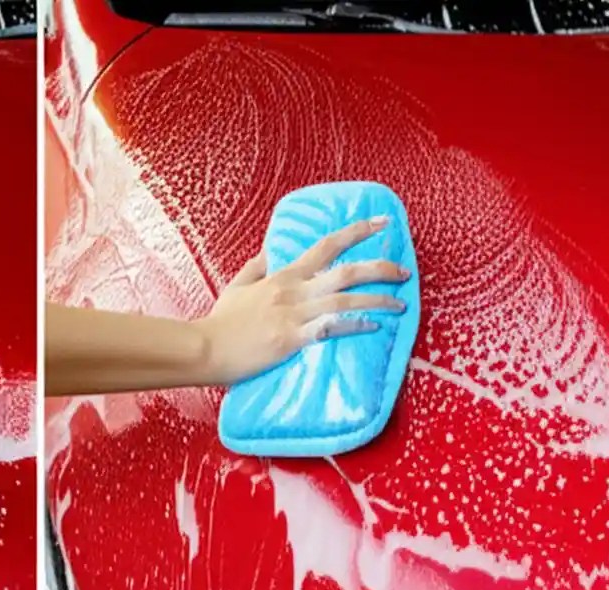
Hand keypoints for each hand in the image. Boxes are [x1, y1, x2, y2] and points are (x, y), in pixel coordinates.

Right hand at [192, 215, 408, 385]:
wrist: (204, 348)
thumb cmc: (220, 322)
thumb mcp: (236, 286)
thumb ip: (255, 268)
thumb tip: (270, 252)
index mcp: (283, 275)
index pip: (327, 246)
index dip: (358, 231)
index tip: (383, 222)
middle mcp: (294, 291)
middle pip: (346, 271)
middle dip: (381, 268)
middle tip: (405, 271)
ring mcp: (293, 315)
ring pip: (345, 299)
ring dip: (379, 300)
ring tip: (400, 304)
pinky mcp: (291, 340)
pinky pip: (331, 328)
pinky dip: (355, 324)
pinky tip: (373, 326)